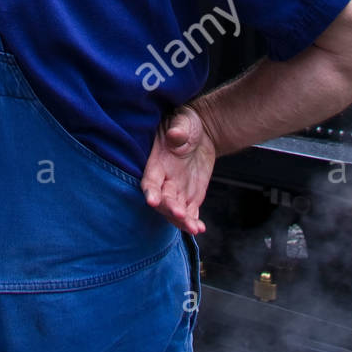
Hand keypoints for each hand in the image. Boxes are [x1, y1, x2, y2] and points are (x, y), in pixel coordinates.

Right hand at [141, 105, 215, 234]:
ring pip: (175, 211)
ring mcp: (178, 190)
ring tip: (193, 227)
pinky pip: (190, 213)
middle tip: (180, 214)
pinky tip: (199, 228)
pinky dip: (193, 222)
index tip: (152, 201)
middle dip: (169, 208)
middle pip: (163, 199)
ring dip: (182, 221)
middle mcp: (165, 180)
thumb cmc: (186, 123)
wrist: (201, 132)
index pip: (150, 180)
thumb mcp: (183, 122)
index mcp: (158, 162)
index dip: (150, 190)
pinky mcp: (191, 196)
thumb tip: (176, 134)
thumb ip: (179, 129)